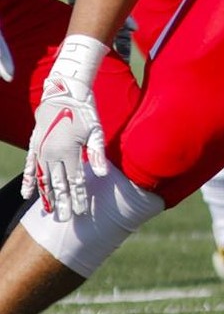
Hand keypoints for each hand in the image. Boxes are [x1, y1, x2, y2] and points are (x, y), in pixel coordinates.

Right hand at [25, 36, 109, 220]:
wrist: (62, 93)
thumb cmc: (84, 111)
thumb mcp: (96, 130)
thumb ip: (97, 153)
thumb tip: (104, 175)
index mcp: (69, 152)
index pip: (75, 181)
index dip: (79, 197)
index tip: (82, 212)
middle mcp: (52, 154)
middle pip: (58, 185)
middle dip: (63, 203)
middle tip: (66, 220)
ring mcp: (41, 151)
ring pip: (43, 180)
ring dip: (47, 197)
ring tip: (50, 212)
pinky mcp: (34, 146)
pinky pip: (31, 168)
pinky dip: (30, 182)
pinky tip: (28, 196)